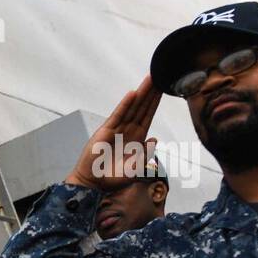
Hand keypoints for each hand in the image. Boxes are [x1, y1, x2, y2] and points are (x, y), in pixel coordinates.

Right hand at [67, 76, 161, 191]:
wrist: (93, 182)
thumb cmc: (113, 178)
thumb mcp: (135, 169)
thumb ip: (145, 155)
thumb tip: (154, 139)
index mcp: (137, 138)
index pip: (148, 115)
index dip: (155, 102)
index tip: (163, 87)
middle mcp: (128, 131)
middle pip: (142, 107)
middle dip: (150, 91)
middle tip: (159, 74)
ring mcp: (116, 129)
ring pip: (132, 107)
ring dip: (141, 93)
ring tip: (150, 79)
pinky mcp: (105, 131)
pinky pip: (118, 115)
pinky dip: (125, 105)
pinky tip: (132, 94)